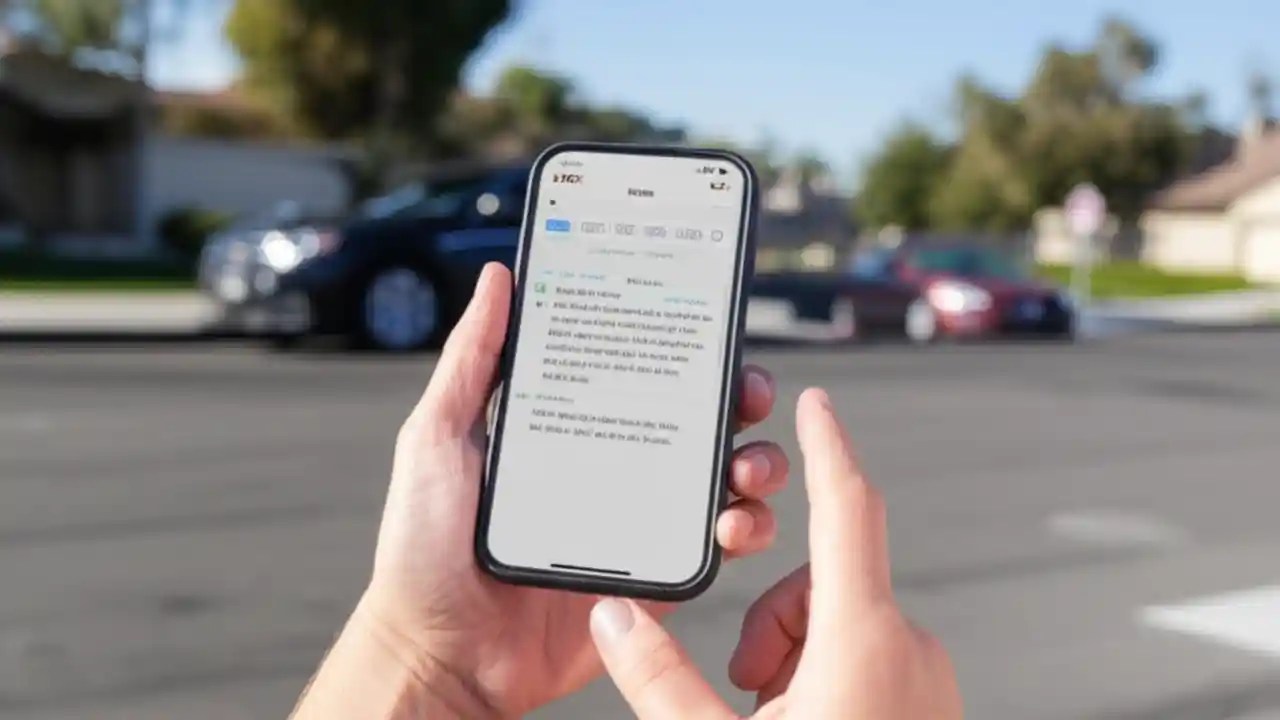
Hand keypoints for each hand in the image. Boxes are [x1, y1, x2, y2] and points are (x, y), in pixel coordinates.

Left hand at [346, 263, 787, 716]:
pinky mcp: (654, 576)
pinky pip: (716, 545)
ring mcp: (636, 520)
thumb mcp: (436, 437)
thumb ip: (472, 360)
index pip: (637, 371)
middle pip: (695, 417)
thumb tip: (499, 279)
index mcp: (569, 427)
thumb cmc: (423, 549)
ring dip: (755, 460)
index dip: (680, 345)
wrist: (439, 653)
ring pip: (723, 476)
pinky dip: (745, 528)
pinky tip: (733, 522)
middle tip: (746, 392)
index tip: (707, 321)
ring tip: (747, 466)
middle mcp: (611, 465)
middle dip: (737, 397)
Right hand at [586, 389, 961, 718]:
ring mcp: (924, 680)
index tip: (817, 401)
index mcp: (866, 641)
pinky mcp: (926, 706)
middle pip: (826, 581)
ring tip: (771, 719)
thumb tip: (613, 620)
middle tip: (744, 689)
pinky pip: (868, 656)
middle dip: (771, 617)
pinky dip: (826, 675)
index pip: (848, 510)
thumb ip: (662, 679)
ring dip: (793, 653)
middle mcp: (908, 647)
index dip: (828, 448)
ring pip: (843, 623)